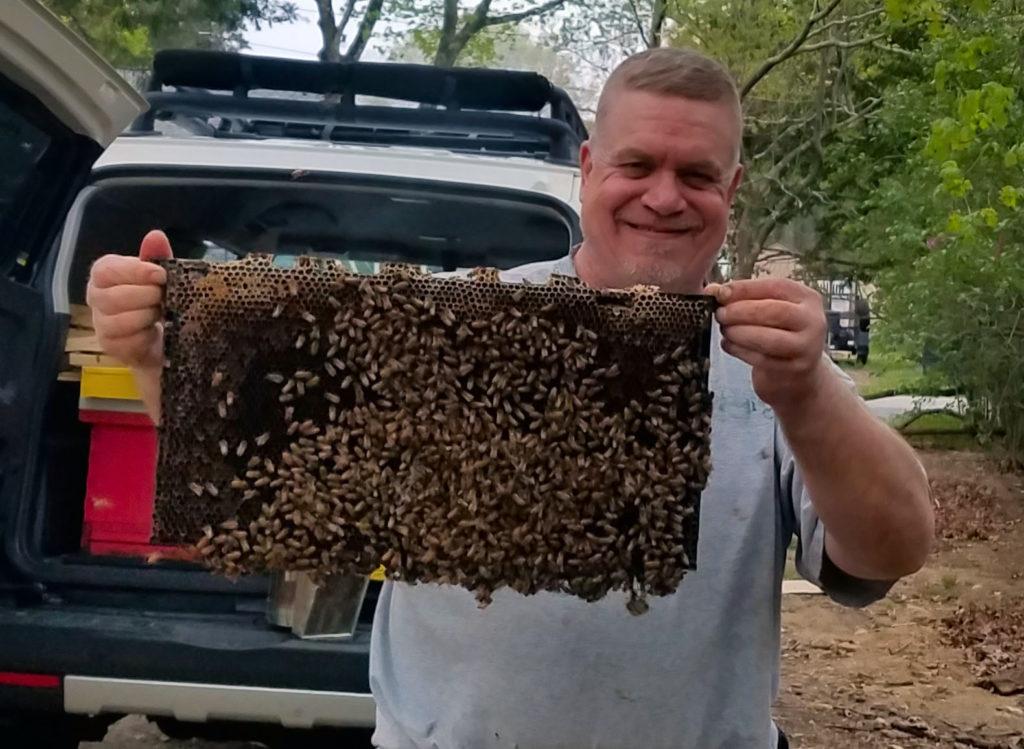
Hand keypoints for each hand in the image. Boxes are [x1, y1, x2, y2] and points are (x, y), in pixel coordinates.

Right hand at [86, 230, 172, 370]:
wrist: (163, 336)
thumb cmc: (156, 299)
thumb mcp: (161, 277)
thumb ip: (157, 256)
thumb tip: (156, 236)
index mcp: (104, 275)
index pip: (106, 270)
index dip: (134, 271)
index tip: (160, 274)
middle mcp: (96, 298)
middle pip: (111, 297)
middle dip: (145, 296)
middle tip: (164, 297)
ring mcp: (101, 324)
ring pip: (117, 321)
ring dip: (146, 316)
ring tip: (162, 314)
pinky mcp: (111, 346)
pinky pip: (126, 342)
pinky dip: (146, 336)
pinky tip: (155, 332)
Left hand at [705, 278, 828, 411]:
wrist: (797, 374)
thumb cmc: (778, 333)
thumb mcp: (768, 310)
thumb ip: (743, 298)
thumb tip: (712, 290)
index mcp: (807, 298)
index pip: (776, 287)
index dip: (745, 288)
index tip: (720, 292)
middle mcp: (813, 321)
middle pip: (774, 312)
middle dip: (741, 312)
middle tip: (720, 314)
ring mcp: (807, 347)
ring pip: (769, 338)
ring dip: (740, 333)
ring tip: (724, 330)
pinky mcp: (795, 369)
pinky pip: (763, 359)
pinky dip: (740, 351)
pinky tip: (728, 345)